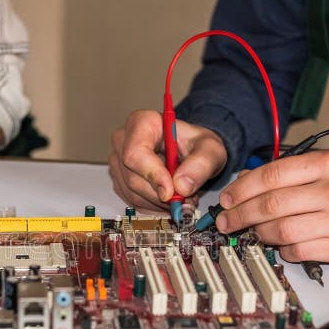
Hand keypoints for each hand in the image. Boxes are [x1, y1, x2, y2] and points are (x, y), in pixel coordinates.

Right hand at [108, 110, 226, 211]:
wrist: (190, 152)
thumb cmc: (195, 144)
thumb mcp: (210, 149)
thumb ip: (201, 165)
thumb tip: (182, 185)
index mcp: (142, 122)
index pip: (136, 153)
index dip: (152, 175)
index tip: (170, 192)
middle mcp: (124, 139)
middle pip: (133, 178)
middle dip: (161, 195)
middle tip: (185, 199)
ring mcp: (118, 160)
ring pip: (133, 193)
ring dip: (160, 203)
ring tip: (181, 196)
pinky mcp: (120, 179)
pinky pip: (132, 201)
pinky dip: (154, 206)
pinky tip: (169, 198)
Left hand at [215, 150, 328, 263]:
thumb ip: (291, 172)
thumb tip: (246, 182)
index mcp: (326, 164)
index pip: (271, 175)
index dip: (241, 189)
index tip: (227, 199)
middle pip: (271, 204)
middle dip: (240, 214)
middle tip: (226, 221)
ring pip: (281, 230)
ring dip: (260, 234)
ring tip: (255, 233)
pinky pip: (298, 250)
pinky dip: (283, 249)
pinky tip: (281, 245)